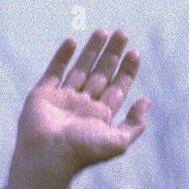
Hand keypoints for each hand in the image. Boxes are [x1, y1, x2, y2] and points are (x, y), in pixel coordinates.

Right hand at [5, 29, 149, 188]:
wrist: (47, 157)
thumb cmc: (82, 152)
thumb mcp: (118, 141)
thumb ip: (134, 124)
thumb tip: (146, 102)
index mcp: (100, 117)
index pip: (117, 88)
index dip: (127, 71)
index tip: (134, 53)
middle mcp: (82, 107)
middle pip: (101, 75)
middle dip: (112, 55)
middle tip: (122, 34)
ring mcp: (62, 100)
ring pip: (79, 70)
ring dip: (91, 51)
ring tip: (102, 31)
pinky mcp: (42, 95)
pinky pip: (53, 72)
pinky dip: (61, 57)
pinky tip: (71, 42)